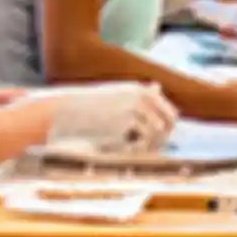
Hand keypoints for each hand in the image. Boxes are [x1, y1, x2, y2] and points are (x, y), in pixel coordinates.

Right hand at [34, 82, 177, 151]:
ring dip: (149, 146)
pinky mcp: (125, 123)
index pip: (171, 113)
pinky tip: (124, 149)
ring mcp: (134, 109)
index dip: (167, 130)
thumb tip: (157, 87)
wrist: (65, 111)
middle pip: (169, 124)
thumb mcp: (116, 93)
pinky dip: (136, 150)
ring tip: (133, 149)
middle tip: (149, 150)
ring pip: (157, 135)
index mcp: (140, 90)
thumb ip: (138, 92)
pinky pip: (142, 142)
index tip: (157, 142)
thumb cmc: (89, 105)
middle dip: (163, 139)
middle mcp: (141, 97)